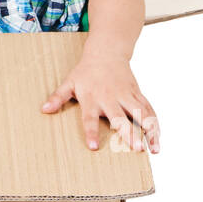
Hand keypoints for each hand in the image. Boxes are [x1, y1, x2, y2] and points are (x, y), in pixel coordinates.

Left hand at [40, 54, 159, 153]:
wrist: (106, 52)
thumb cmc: (85, 72)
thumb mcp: (69, 82)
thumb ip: (58, 97)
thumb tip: (44, 109)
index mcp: (92, 97)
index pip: (90, 118)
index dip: (91, 132)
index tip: (94, 147)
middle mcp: (111, 97)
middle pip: (121, 117)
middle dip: (129, 133)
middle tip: (137, 148)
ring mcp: (126, 95)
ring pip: (140, 114)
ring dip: (149, 131)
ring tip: (154, 149)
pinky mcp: (137, 94)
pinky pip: (148, 110)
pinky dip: (155, 124)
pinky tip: (158, 139)